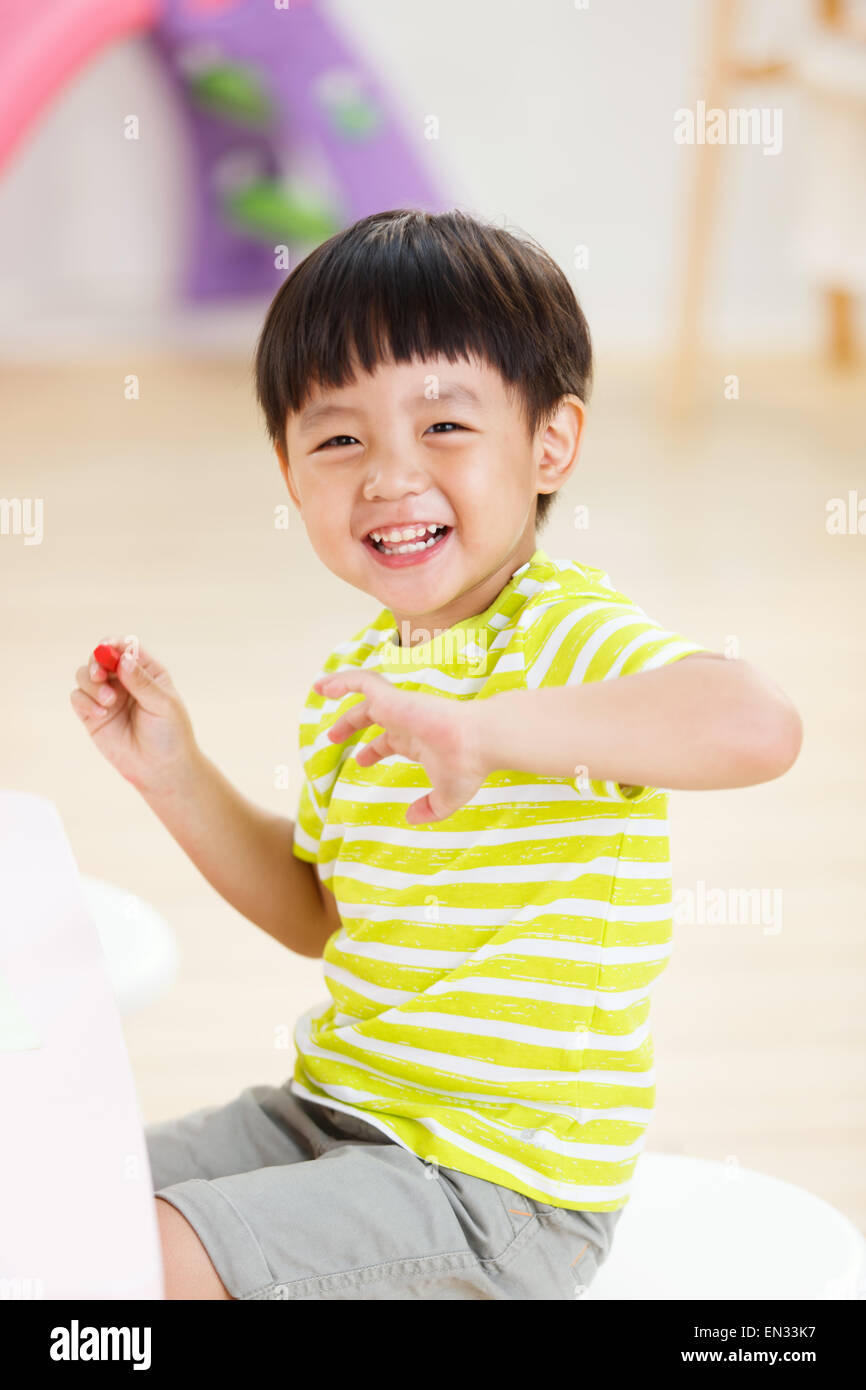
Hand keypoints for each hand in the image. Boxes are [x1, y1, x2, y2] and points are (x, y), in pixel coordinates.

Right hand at [70, 635, 198, 794]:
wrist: (162, 769)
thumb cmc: (170, 734)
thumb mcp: (163, 704)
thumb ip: (142, 682)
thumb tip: (124, 659)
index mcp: (146, 671)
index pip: (125, 648)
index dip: (113, 644)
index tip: (107, 648)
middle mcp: (124, 680)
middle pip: (100, 657)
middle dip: (96, 662)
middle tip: (100, 674)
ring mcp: (107, 697)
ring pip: (85, 675)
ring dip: (91, 683)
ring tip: (108, 701)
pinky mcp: (92, 715)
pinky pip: (78, 698)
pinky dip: (84, 701)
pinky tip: (101, 714)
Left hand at [313, 669, 488, 823]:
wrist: (479, 743)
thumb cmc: (469, 766)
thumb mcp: (448, 797)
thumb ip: (430, 809)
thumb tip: (411, 818)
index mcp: (416, 741)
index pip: (389, 741)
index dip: (373, 751)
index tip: (362, 761)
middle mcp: (406, 721)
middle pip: (373, 716)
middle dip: (351, 724)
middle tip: (332, 736)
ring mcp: (400, 707)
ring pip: (366, 692)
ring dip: (342, 689)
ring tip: (320, 688)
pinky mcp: (394, 698)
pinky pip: (363, 682)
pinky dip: (342, 680)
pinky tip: (324, 686)